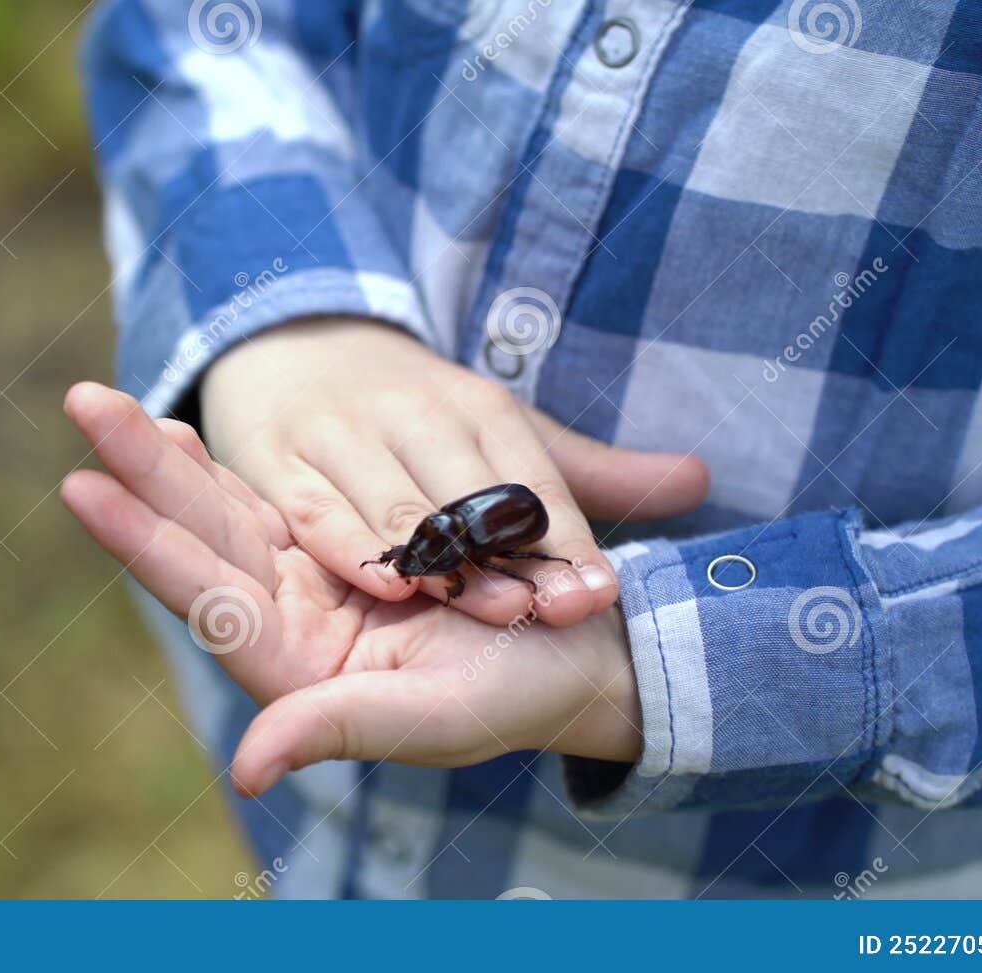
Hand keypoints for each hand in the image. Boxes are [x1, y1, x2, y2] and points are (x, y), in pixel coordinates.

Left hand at [61, 384, 641, 796]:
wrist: (567, 656)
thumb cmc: (507, 699)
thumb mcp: (430, 720)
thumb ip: (337, 729)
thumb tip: (247, 769)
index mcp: (296, 667)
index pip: (207, 597)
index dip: (146, 543)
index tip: (81, 484)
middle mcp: (286, 620)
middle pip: (202, 537)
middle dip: (141, 473)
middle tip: (82, 400)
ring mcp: (307, 578)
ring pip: (226, 510)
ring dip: (169, 460)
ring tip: (109, 404)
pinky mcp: (337, 546)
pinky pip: (270, 498)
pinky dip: (224, 466)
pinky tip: (186, 428)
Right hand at [199, 318, 707, 628]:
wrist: (293, 348)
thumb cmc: (416, 414)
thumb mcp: (503, 430)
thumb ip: (590, 471)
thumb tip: (701, 481)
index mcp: (477, 406)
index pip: (531, 479)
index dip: (568, 540)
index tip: (602, 595)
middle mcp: (413, 413)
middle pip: (470, 496)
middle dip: (513, 559)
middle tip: (554, 615)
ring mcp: (343, 435)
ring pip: (400, 507)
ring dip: (444, 563)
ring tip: (487, 611)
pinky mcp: (280, 463)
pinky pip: (317, 511)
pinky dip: (351, 547)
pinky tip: (388, 586)